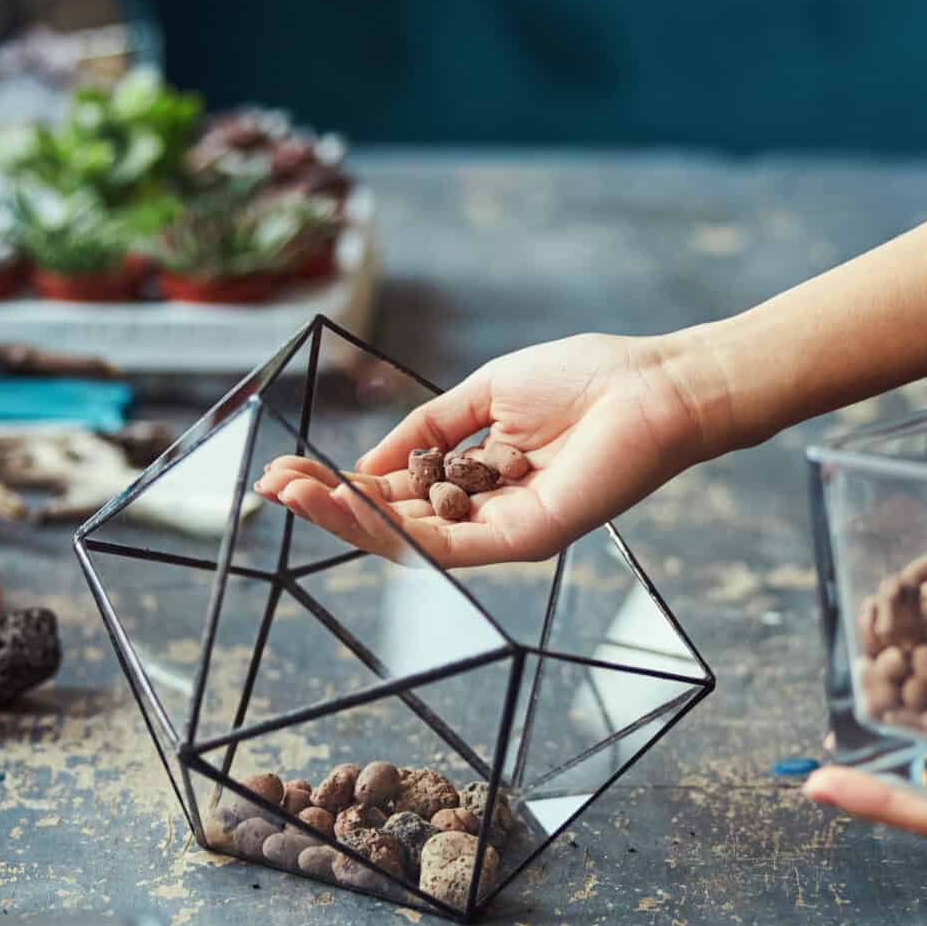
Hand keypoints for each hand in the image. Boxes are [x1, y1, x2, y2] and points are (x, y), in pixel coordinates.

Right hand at [254, 332, 727, 566]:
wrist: (654, 387)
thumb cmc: (588, 379)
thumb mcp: (485, 392)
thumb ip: (428, 427)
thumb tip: (367, 461)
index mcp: (477, 479)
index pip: (396, 492)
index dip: (340, 484)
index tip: (288, 470)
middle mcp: (486, 514)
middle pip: (392, 523)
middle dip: (328, 505)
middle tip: (272, 487)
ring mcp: (504, 532)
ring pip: (408, 541)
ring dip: (345, 519)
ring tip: (293, 494)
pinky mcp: (524, 539)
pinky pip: (445, 545)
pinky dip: (392, 528)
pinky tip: (349, 503)